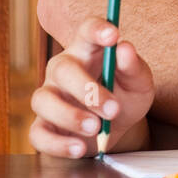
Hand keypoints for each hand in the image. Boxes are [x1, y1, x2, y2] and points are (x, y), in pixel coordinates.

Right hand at [28, 17, 154, 157]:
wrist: (115, 130)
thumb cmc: (125, 97)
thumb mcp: (139, 83)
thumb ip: (134, 67)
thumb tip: (125, 48)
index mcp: (88, 51)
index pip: (86, 30)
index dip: (97, 29)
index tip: (113, 35)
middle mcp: (62, 70)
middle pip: (61, 68)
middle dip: (86, 89)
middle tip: (112, 109)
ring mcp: (49, 97)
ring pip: (43, 100)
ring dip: (70, 116)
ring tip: (96, 128)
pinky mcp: (42, 126)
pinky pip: (38, 134)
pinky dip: (58, 143)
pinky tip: (80, 148)